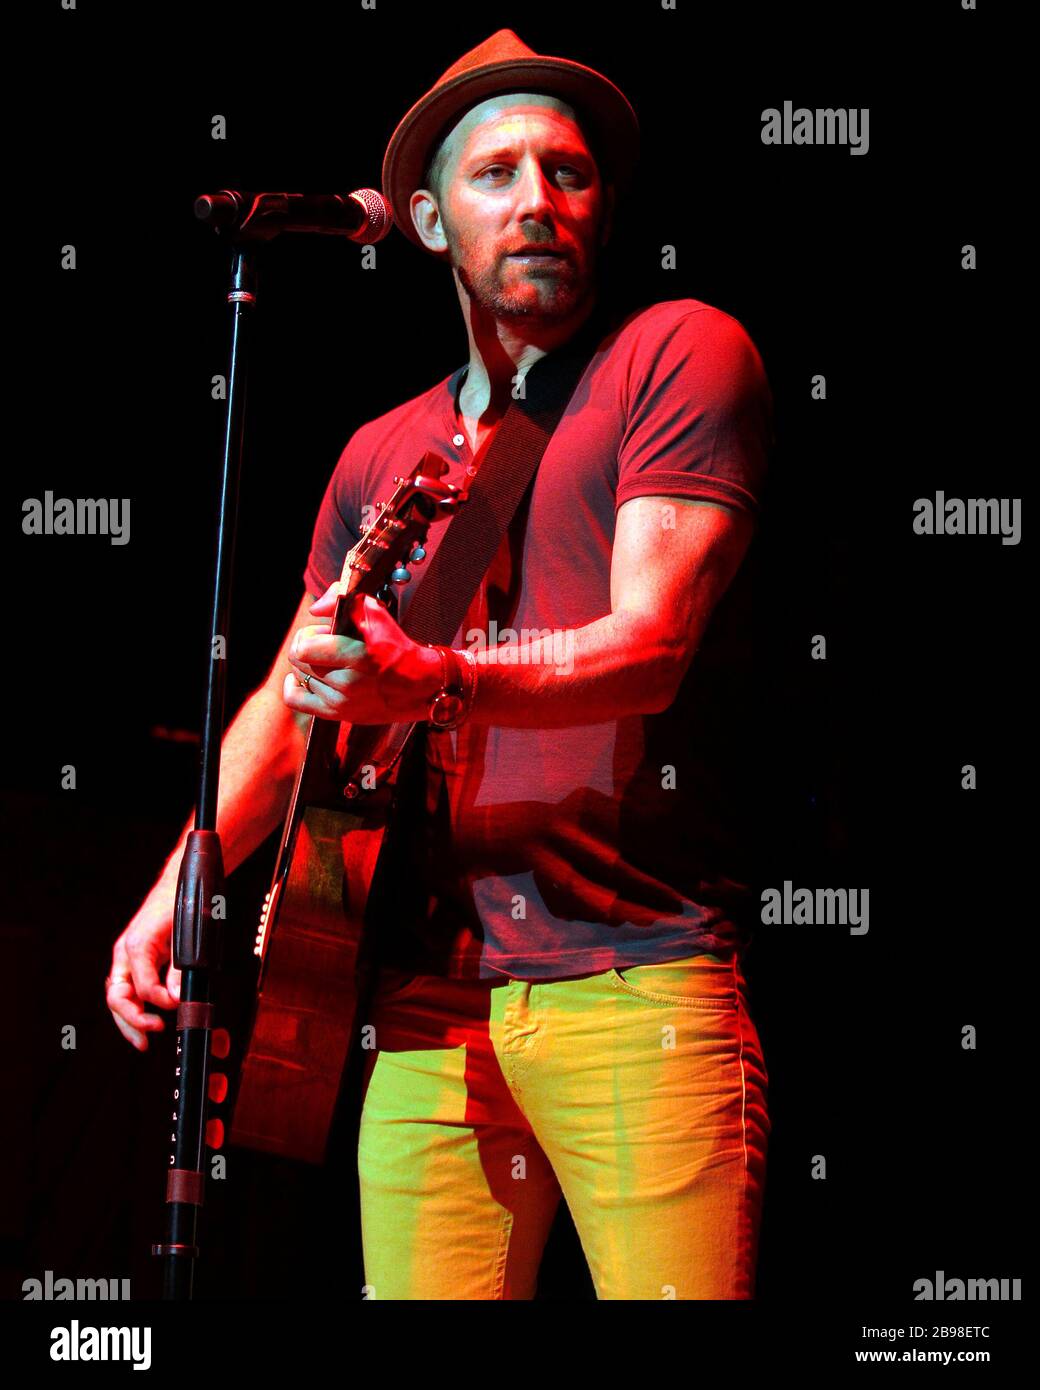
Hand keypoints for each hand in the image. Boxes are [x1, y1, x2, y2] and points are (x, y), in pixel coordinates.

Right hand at [107, 889, 180, 1050]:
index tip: (176, 1007)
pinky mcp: (135, 959)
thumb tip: (175, 997)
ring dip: (128, 1020)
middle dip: (131, 1021)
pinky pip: (128, 988)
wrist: (179, 883)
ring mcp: (128, 957)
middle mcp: (126, 953)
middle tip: (148, 1039)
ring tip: (143, 1040)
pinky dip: (134, 1006)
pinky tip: (145, 1019)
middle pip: (117, 998)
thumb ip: (179, 968)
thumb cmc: (181, 904)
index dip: (159, 1002)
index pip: (141, 987)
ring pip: (118, 996)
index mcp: (136, 946)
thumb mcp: (185, 937)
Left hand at [283, 582, 441, 723]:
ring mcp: (342, 701)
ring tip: (327, 662)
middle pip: (298, 661)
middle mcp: (347, 681)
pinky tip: (304, 678)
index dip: (308, 635)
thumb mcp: (376, 613)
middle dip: (307, 647)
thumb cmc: (396, 647)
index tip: (323, 633)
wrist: (420, 685)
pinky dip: (294, 687)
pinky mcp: (338, 714)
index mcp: (357, 654)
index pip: (304, 646)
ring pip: (300, 677)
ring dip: (308, 665)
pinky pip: (296, 701)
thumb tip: (315, 609)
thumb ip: (341, 600)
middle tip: (325, 646)